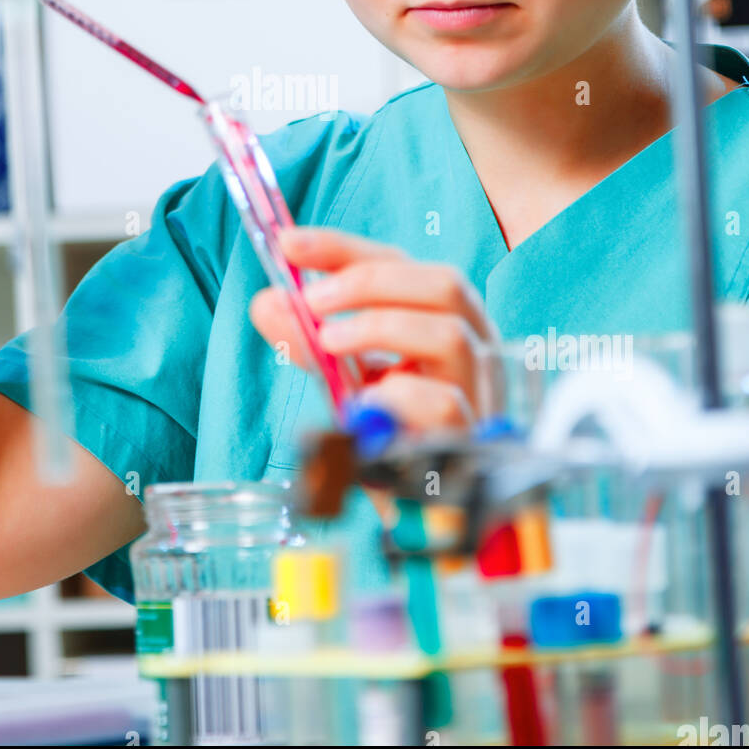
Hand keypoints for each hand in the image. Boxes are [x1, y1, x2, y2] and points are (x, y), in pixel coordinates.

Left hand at [248, 226, 500, 432]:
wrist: (416, 506)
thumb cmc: (389, 431)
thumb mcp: (344, 377)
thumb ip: (309, 340)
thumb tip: (268, 302)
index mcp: (442, 320)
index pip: (401, 263)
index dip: (344, 248)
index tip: (289, 243)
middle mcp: (473, 348)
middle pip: (445, 285)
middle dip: (369, 281)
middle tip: (311, 299)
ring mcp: (479, 392)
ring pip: (451, 335)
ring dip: (379, 326)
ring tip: (329, 341)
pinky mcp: (472, 441)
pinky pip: (444, 405)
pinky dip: (397, 394)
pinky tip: (363, 402)